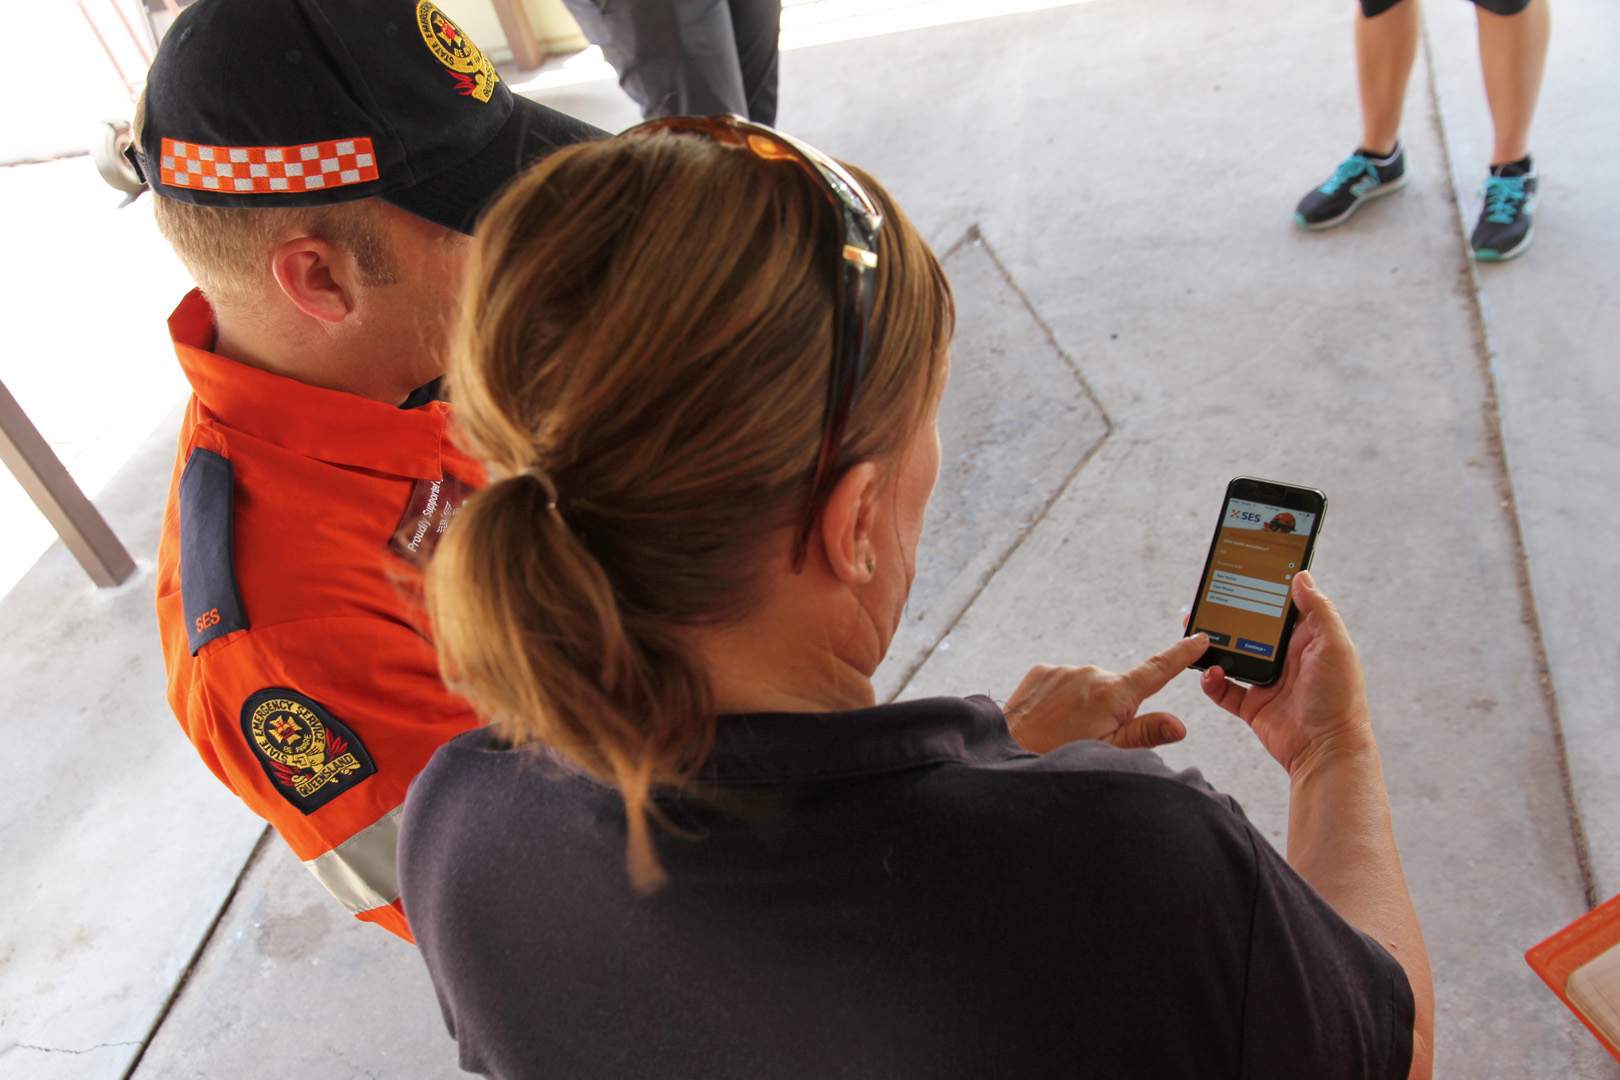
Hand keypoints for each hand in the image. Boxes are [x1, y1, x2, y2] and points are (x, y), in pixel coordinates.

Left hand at [1003, 634, 1209, 753]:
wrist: (1009, 750)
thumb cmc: (1060, 756)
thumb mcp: (1109, 751)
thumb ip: (1146, 733)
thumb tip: (1179, 725)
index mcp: (1115, 694)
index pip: (1157, 670)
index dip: (1181, 654)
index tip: (1199, 639)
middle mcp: (1092, 674)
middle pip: (1118, 688)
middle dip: (1114, 707)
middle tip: (1094, 734)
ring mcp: (1066, 670)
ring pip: (1090, 686)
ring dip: (1086, 703)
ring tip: (1066, 730)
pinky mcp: (1043, 670)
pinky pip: (1065, 682)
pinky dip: (1064, 697)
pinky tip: (1051, 718)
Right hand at [1199, 570, 1373, 775]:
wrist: (1326, 750)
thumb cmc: (1340, 698)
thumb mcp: (1335, 646)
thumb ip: (1318, 610)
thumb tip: (1301, 576)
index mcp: (1306, 639)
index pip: (1280, 607)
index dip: (1263, 590)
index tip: (1242, 572)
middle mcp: (1285, 657)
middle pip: (1249, 629)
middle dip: (1227, 617)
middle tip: (1206, 603)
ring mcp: (1266, 681)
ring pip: (1231, 656)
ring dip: (1213, 647)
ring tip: (1198, 637)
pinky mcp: (1251, 704)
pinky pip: (1223, 689)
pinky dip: (1212, 681)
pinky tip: (1210, 674)